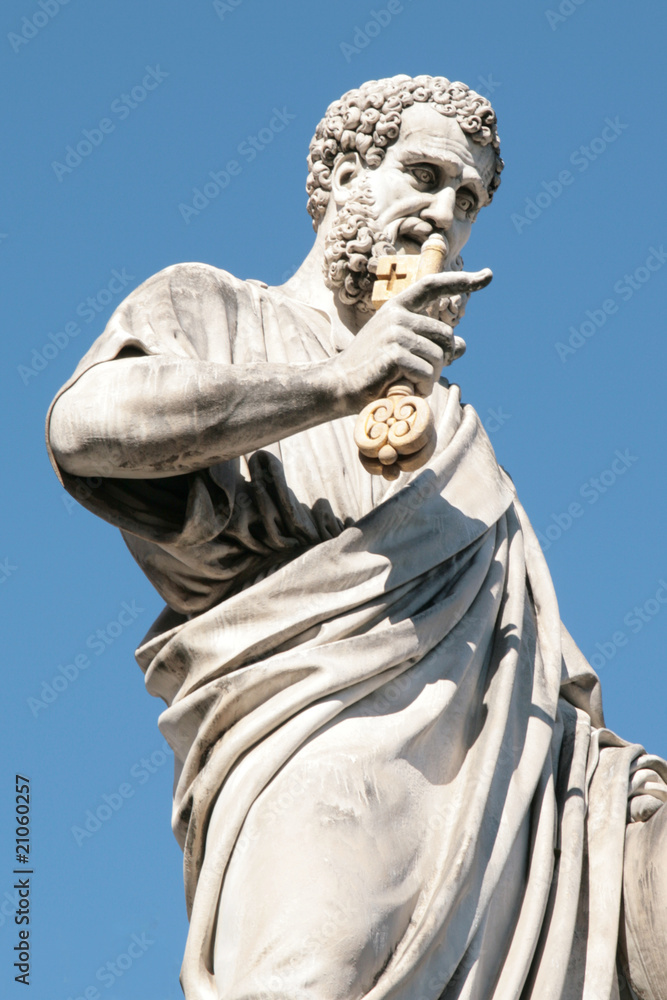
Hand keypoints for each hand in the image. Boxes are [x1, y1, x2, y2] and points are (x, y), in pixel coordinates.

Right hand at [330, 268, 492, 411]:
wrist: (338, 385)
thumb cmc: (372, 369)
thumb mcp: (401, 350)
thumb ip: (430, 344)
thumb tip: (462, 345)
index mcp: (397, 308)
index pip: (432, 285)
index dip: (460, 280)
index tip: (488, 275)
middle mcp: (397, 315)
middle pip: (445, 335)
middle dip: (442, 360)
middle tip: (420, 375)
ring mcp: (395, 333)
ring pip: (438, 358)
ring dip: (429, 378)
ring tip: (406, 383)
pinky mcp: (393, 354)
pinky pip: (426, 373)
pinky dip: (420, 387)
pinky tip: (403, 389)